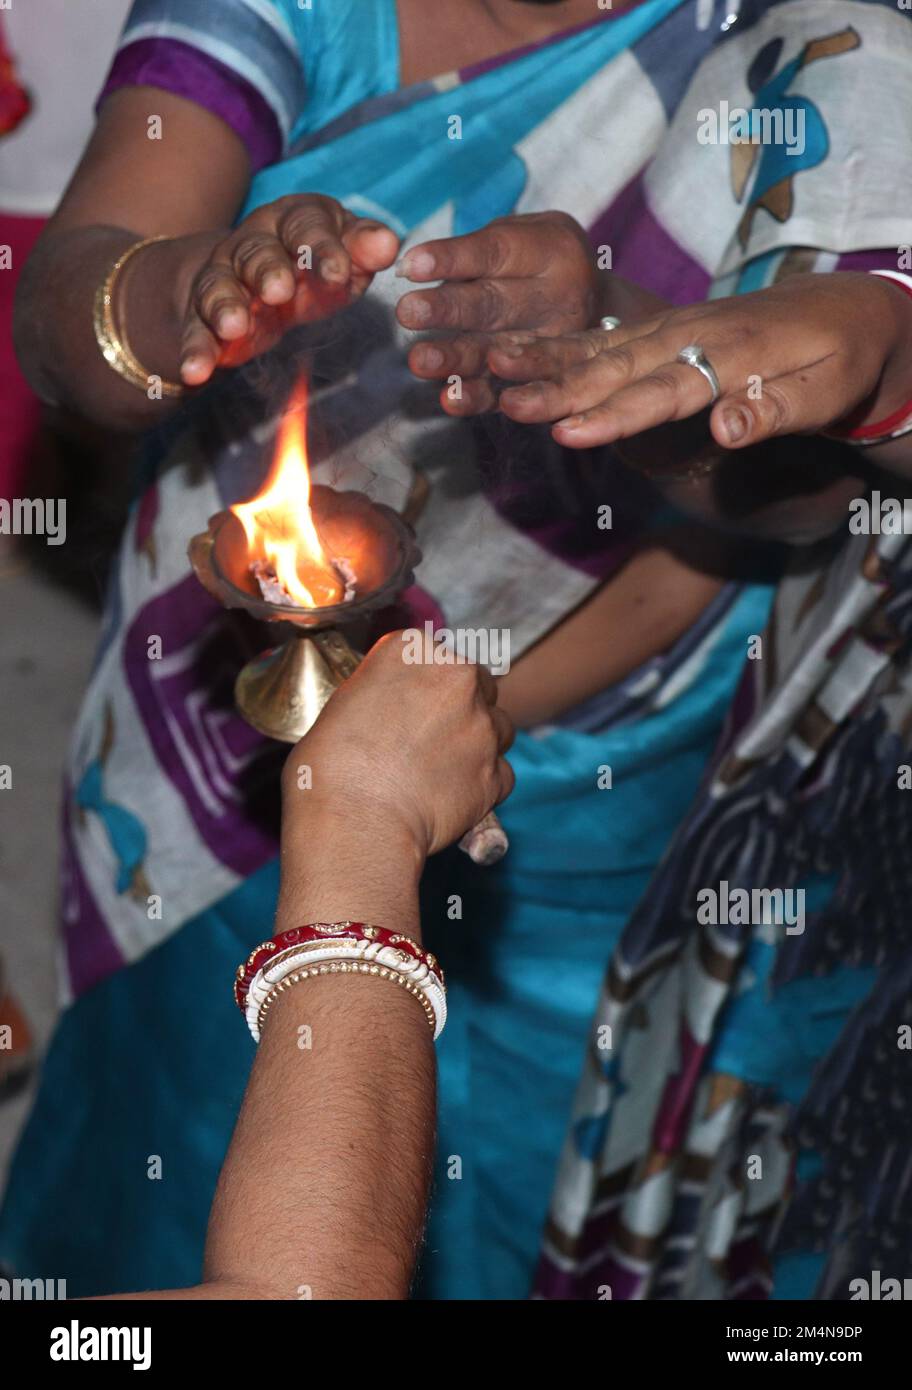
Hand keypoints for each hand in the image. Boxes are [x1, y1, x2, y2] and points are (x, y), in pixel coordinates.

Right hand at [175, 195, 399, 384]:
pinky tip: (195, 372)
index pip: (305, 225)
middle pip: (255, 253)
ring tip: (232, 328)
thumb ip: (362, 250)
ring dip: (225, 307)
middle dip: (266, 270)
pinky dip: (195, 352)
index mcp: (292, 221)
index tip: (338, 273)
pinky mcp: (202, 318)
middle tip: (278, 290)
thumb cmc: (312, 266)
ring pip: (219, 288)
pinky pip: (196, 332)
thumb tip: (389, 244)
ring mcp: (223, 280)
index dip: (321, 248)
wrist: (254, 284)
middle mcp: (251, 244)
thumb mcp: (342, 256)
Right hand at [281, 632, 514, 860]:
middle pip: (479, 685)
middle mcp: (457, 677)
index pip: (438, 656)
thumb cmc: (332, 766)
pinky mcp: (496, 772)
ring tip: (442, 771)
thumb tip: (396, 703)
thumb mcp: (346, 702)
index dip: (430, 685)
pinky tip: (451, 798)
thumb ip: (386, 690)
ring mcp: (483, 725)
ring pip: (499, 727)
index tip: (415, 706)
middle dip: (464, 709)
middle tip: (432, 739)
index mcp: (414, 650)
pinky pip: (501, 773)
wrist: (355, 820)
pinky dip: (484, 786)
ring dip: (479, 745)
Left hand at [397, 211, 598, 413]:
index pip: (495, 253)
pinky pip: (507, 390)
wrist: (597, 304)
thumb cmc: (541, 259)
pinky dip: (476, 396)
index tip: (410, 265)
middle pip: (497, 304)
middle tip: (409, 312)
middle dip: (449, 309)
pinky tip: (449, 398)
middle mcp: (559, 299)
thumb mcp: (525, 234)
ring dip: (457, 358)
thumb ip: (477, 249)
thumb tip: (410, 267)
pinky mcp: (545, 379)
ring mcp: (555, 344)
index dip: (451, 259)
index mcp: (554, 252)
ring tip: (421, 360)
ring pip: (499, 351)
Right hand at [482, 272, 911, 452]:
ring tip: (492, 365)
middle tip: (507, 402)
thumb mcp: (828, 391)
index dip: (615, 414)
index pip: (666, 389)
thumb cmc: (840, 360)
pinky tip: (517, 353)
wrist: (845, 309)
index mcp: (735, 350)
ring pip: (601, 345)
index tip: (568, 431)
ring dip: (545, 360)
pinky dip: (559, 347)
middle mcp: (693, 330)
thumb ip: (773, 411)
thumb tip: (723, 428)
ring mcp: (672, 324)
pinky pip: (603, 337)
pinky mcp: (660, 326)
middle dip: (559, 387)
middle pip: (618, 365)